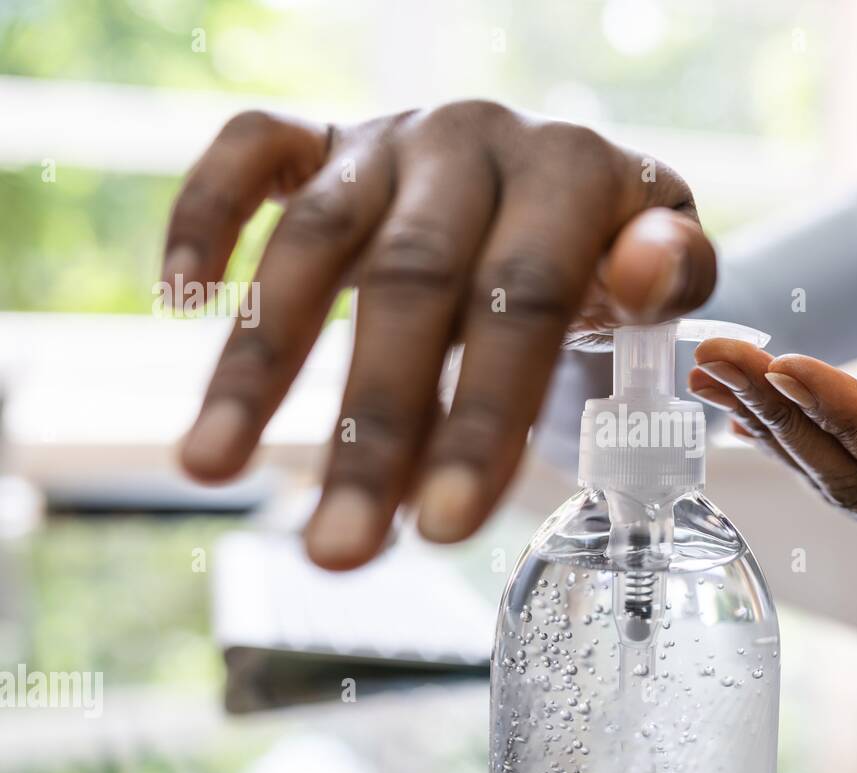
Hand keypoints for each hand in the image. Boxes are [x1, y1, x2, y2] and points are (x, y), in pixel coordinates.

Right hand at [166, 103, 716, 567]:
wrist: (556, 167)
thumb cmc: (609, 243)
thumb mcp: (663, 256)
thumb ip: (671, 273)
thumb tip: (647, 279)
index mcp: (570, 173)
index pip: (527, 300)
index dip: (484, 414)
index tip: (444, 527)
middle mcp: (472, 144)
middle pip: (410, 285)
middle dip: (373, 426)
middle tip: (339, 550)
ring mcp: (389, 137)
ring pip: (310, 240)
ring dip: (256, 360)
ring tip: (212, 467)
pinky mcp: (326, 136)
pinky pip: (247, 149)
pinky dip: (204, 212)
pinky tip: (184, 299)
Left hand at [688, 341, 856, 574]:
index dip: (851, 418)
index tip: (787, 365)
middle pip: (850, 475)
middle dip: (779, 412)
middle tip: (715, 353)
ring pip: (830, 476)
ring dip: (765, 419)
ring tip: (708, 367)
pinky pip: (834, 472)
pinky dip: (783, 433)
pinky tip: (736, 400)